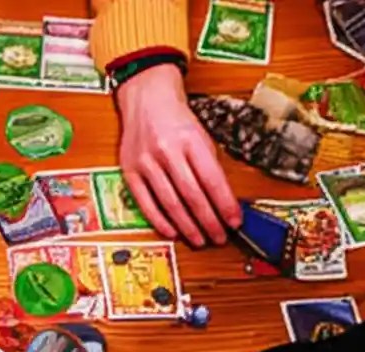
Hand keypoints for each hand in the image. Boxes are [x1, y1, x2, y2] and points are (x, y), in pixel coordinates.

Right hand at [116, 64, 240, 246]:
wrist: (146, 100)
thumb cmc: (177, 119)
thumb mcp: (201, 136)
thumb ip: (209, 165)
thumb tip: (222, 200)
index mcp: (190, 140)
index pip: (212, 180)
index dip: (225, 205)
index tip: (235, 222)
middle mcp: (167, 151)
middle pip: (192, 195)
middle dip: (208, 220)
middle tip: (218, 237)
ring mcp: (146, 163)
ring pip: (170, 202)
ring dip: (187, 225)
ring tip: (199, 239)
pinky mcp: (129, 171)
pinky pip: (145, 202)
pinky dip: (159, 220)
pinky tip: (172, 231)